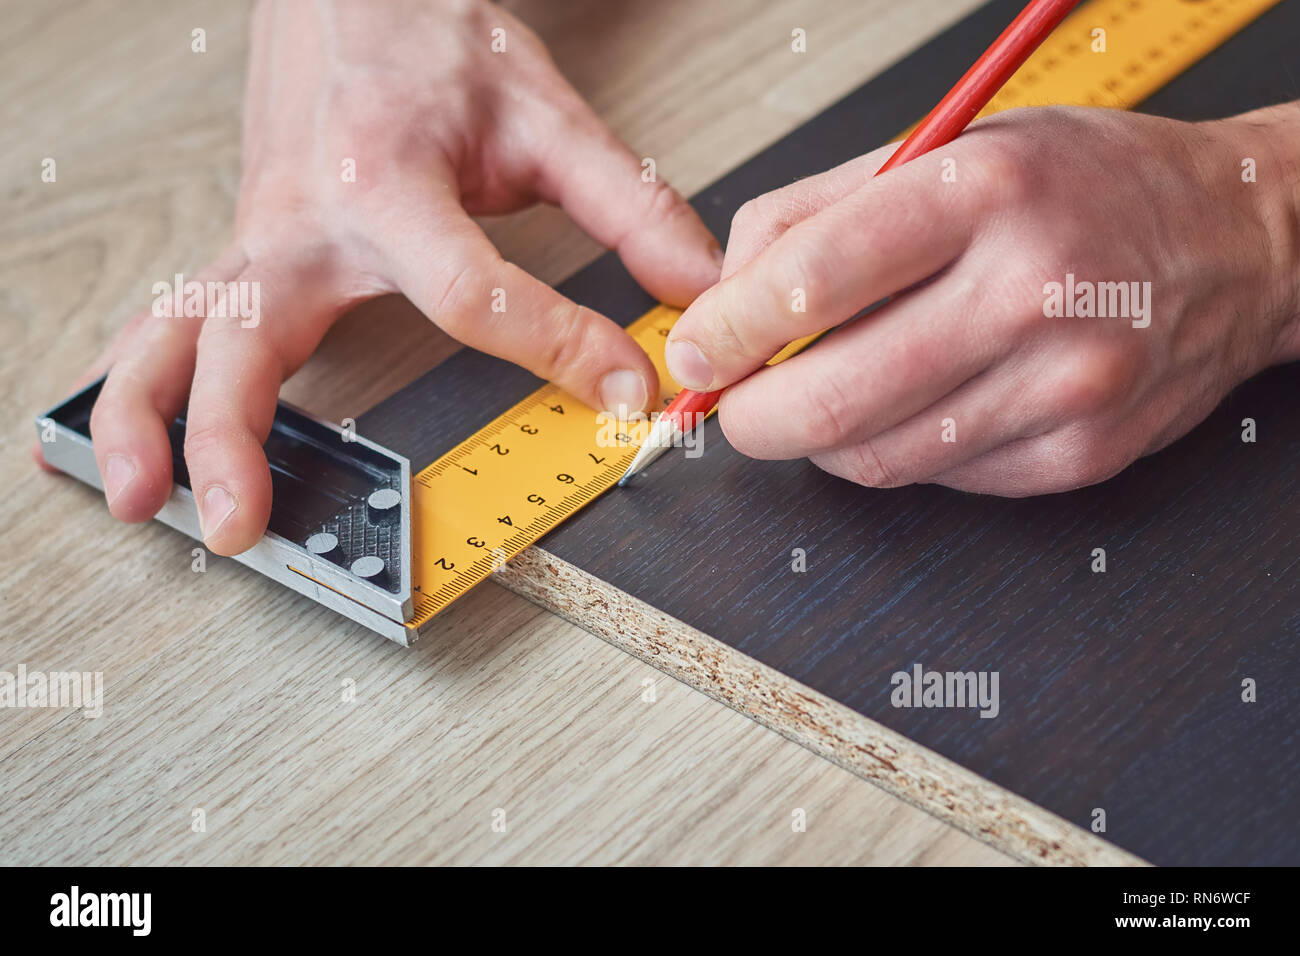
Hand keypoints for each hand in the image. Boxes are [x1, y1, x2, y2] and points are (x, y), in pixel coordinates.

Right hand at [49, 0, 720, 552]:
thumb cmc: (430, 42)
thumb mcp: (544, 113)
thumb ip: (625, 203)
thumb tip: (695, 286)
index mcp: (385, 180)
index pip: (472, 293)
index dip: (558, 349)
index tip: (623, 391)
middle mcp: (304, 221)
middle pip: (254, 336)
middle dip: (239, 435)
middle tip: (247, 522)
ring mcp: (261, 243)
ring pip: (179, 333)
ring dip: (153, 418)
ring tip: (140, 498)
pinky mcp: (247, 255)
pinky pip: (173, 320)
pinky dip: (141, 380)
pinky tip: (131, 440)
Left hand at [665, 104, 1299, 495]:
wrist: (1236, 239)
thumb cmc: (1084, 185)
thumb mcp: (948, 148)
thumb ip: (815, 213)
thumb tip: (723, 298)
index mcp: (985, 190)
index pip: (813, 280)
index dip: (728, 331)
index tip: (699, 350)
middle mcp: (1031, 290)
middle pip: (834, 398)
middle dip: (752, 417)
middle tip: (732, 404)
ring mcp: (1063, 385)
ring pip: (876, 458)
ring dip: (817, 442)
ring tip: (818, 398)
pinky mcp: (1078, 454)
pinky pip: (937, 477)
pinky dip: (896, 451)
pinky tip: (911, 405)